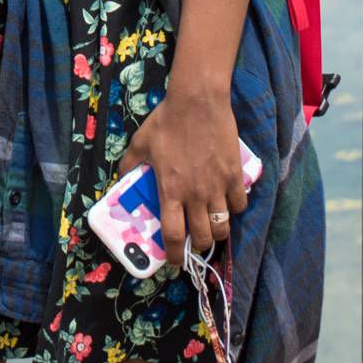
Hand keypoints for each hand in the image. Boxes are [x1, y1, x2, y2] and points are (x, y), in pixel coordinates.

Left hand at [126, 85, 248, 260]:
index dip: (174, 254)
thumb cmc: (166, 121)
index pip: (174, 235)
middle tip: (195, 241)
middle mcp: (195, 194)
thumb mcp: (140, 143)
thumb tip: (122, 178)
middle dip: (198, 246)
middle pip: (203, 237)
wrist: (197, 101)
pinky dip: (235, 208)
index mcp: (170, 190)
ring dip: (218, 232)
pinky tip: (228, 203)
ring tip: (213, 227)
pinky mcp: (235, 175)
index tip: (174, 261)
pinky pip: (240, 204)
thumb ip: (130, 165)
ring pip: (224, 226)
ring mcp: (217, 186)